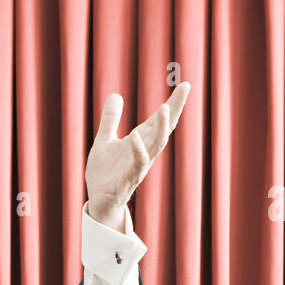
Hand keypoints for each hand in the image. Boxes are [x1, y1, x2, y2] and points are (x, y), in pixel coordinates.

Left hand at [85, 82, 188, 230]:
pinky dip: (138, 149)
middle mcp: (144, 150)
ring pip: (157, 144)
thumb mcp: (104, 140)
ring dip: (162, 127)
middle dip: (175, 108)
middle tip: (186, 88)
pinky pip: (138, 162)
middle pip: (164, 127)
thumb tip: (116, 95)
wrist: (98, 200)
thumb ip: (111, 119)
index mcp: (140, 140)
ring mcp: (139, 164)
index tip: (185, 85)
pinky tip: (135, 136)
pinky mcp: (129, 178)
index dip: (173, 103)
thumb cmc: (105, 172)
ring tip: (165, 107)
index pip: (159, 119)